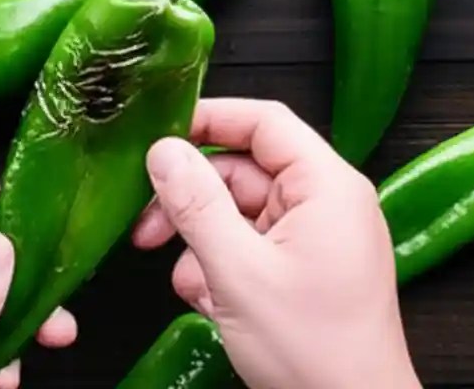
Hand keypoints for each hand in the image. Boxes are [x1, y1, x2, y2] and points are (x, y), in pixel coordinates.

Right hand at [133, 99, 419, 388]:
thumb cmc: (316, 353)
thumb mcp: (239, 273)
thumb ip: (196, 206)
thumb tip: (163, 152)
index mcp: (327, 188)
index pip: (264, 122)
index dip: (209, 120)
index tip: (159, 133)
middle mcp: (325, 205)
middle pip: (242, 171)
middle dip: (191, 197)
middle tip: (147, 222)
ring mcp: (314, 240)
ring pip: (238, 214)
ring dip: (202, 242)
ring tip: (190, 280)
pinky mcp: (302, 272)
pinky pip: (249, 248)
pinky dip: (221, 270)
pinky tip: (211, 302)